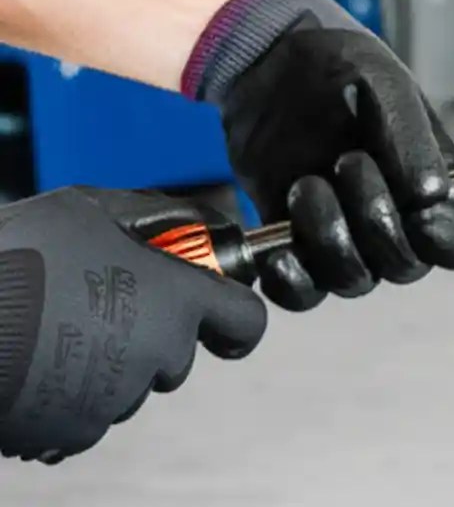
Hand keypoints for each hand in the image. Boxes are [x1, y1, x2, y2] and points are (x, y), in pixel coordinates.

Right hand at [0, 188, 265, 464]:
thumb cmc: (21, 252)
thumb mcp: (89, 209)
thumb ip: (151, 217)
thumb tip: (190, 220)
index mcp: (178, 298)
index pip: (245, 321)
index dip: (233, 319)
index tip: (217, 320)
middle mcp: (162, 352)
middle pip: (178, 355)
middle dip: (152, 339)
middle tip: (96, 310)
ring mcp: (121, 396)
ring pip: (132, 386)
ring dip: (108, 366)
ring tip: (53, 334)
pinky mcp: (78, 430)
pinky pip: (90, 415)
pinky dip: (70, 399)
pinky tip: (35, 367)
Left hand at [198, 0, 453, 311]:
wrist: (274, 68)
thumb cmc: (342, 72)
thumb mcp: (385, 87)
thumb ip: (411, 139)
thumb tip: (433, 197)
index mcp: (443, 187)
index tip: (424, 213)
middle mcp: (404, 225)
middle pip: (408, 264)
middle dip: (376, 219)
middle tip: (348, 161)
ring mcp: (353, 242)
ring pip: (355, 278)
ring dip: (328, 235)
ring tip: (306, 182)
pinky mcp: (302, 251)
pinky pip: (305, 294)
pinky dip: (292, 279)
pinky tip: (278, 248)